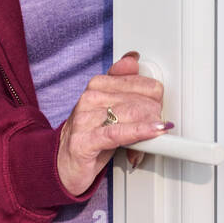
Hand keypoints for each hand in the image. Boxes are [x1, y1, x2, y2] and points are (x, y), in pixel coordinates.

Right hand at [56, 51, 170, 195]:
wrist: (63, 163)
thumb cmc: (90, 135)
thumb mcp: (109, 107)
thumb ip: (123, 84)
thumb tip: (133, 59)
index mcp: (97, 84)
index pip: (138, 81)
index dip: (154, 96)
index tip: (160, 106)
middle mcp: (90, 98)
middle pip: (138, 99)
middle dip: (154, 114)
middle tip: (159, 125)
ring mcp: (85, 118)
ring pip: (131, 114)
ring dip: (150, 127)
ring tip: (156, 135)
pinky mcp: (84, 141)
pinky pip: (118, 132)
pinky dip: (141, 132)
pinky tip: (154, 132)